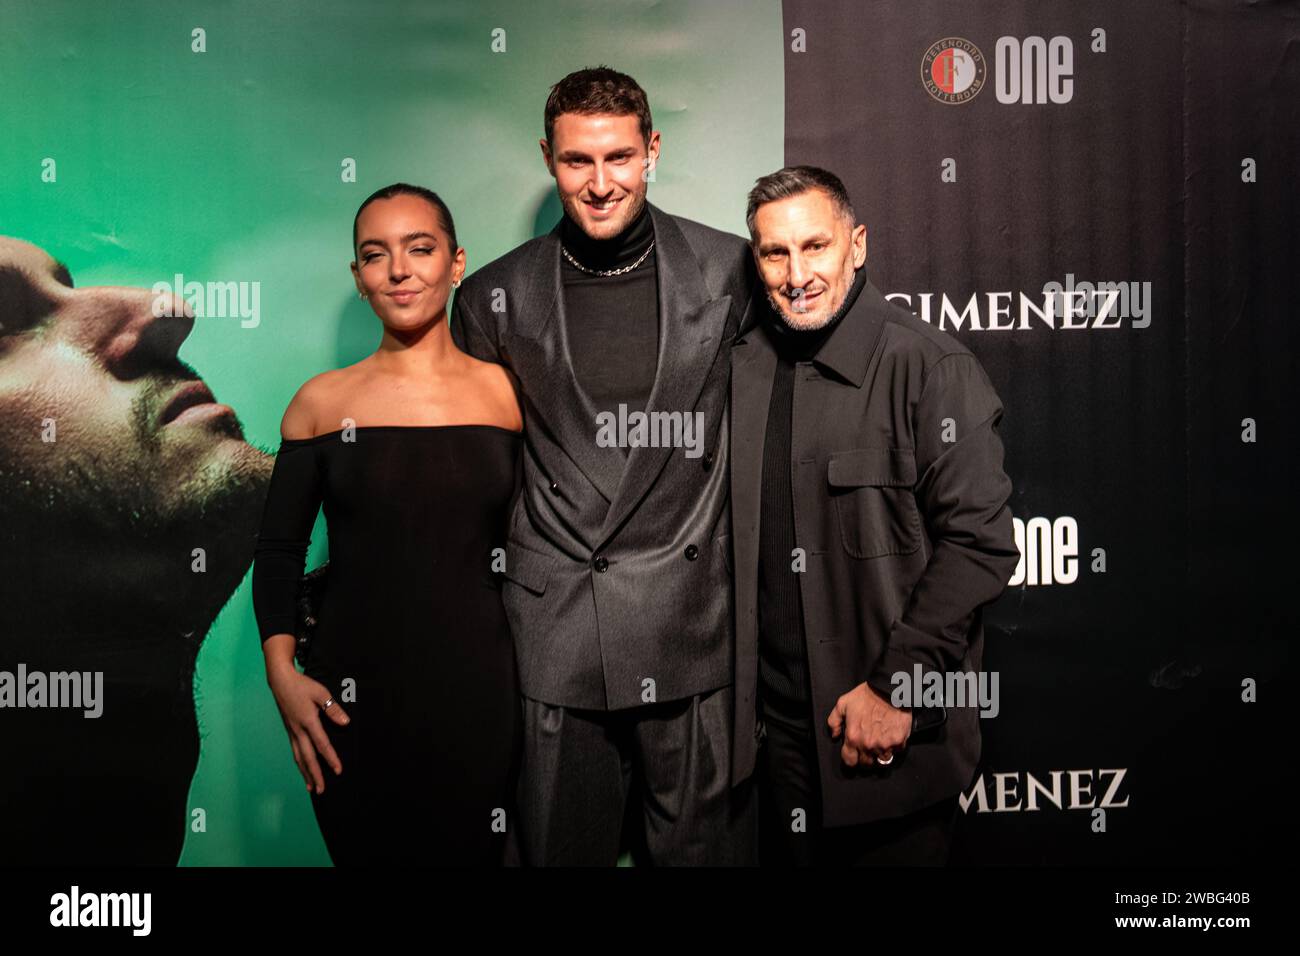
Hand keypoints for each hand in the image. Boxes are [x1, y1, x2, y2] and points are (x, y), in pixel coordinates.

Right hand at [266, 658, 349, 793]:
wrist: (280, 681)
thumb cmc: (302, 685)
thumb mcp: (321, 693)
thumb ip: (333, 709)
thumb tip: (345, 723)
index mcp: (308, 721)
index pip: (322, 744)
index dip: (331, 758)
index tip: (338, 770)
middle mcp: (298, 730)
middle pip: (307, 757)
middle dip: (315, 774)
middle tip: (321, 790)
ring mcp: (292, 731)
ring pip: (299, 757)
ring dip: (305, 773)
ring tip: (311, 787)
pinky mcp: (289, 730)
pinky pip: (295, 751)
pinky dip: (299, 763)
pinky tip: (303, 769)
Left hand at [826, 682, 911, 767]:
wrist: (889, 690)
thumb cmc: (866, 695)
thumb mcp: (843, 703)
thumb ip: (834, 721)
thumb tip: (834, 735)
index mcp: (854, 737)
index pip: (849, 761)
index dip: (850, 758)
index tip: (853, 754)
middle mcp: (869, 745)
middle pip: (866, 764)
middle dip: (865, 757)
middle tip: (867, 747)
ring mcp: (885, 745)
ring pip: (882, 761)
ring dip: (880, 754)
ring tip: (880, 744)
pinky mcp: (899, 742)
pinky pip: (896, 751)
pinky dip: (894, 747)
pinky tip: (891, 737)